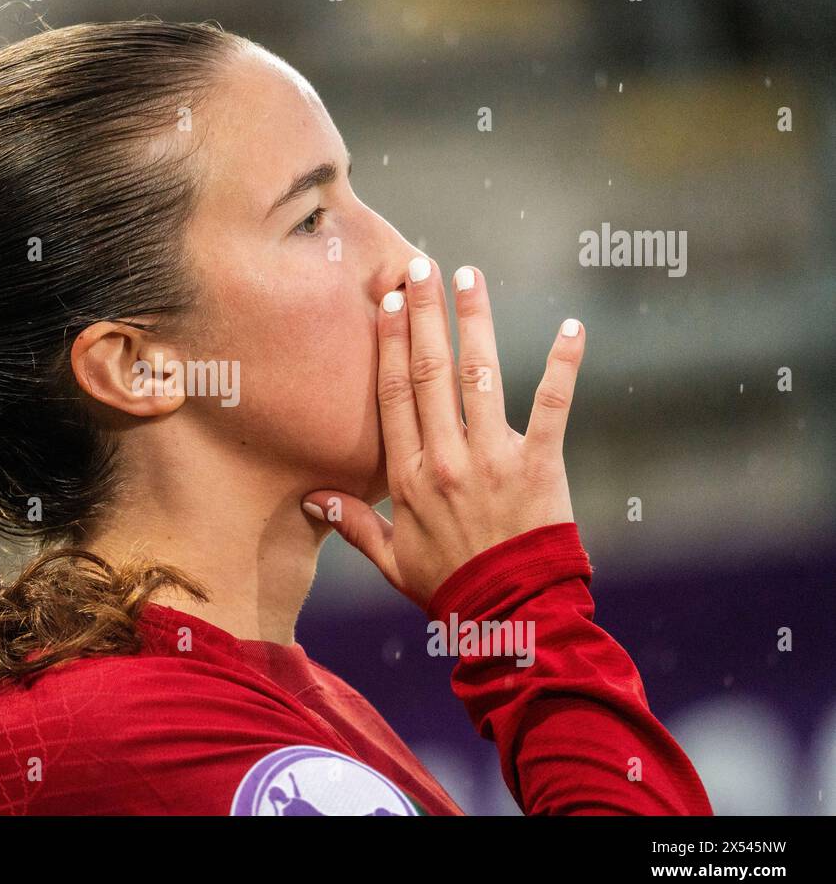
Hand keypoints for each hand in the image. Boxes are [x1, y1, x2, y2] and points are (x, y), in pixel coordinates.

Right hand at [302, 258, 583, 609]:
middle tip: (419, 266)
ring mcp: (494, 457)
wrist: (511, 616)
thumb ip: (353, 524)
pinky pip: (554, 404)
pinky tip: (571, 325)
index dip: (389, 344)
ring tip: (469, 276)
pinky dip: (563, 362)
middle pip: (428, 371)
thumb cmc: (450, 587)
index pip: (394, 395)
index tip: (387, 303)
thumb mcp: (393, 560)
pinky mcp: (540, 464)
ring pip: (479, 375)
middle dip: (423, 314)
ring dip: (474, 321)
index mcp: (409, 476)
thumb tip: (312, 498)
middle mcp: (446, 457)